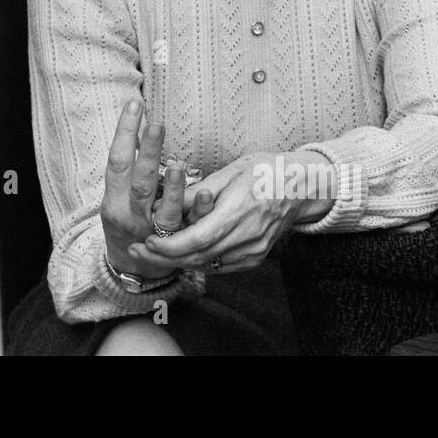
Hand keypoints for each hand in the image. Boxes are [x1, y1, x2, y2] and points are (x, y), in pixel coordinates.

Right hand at [99, 100, 186, 278]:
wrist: (130, 266)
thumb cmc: (126, 218)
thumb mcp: (119, 194)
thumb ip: (131, 167)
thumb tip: (137, 122)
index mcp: (113, 199)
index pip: (117, 161)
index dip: (125, 132)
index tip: (135, 105)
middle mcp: (130, 217)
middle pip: (140, 182)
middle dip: (148, 153)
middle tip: (157, 125)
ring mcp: (153, 233)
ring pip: (164, 211)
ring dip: (174, 187)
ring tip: (180, 163)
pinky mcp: (176, 245)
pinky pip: (190, 228)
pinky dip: (199, 210)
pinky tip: (209, 193)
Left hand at [133, 151, 324, 273]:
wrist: (302, 187)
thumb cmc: (265, 171)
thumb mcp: (230, 172)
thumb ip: (197, 191)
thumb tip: (164, 200)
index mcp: (239, 213)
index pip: (198, 239)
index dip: (168, 245)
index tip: (146, 241)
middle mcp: (247, 238)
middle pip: (198, 257)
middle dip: (163, 257)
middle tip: (136, 250)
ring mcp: (253, 251)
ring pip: (206, 264)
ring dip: (176, 260)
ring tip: (150, 251)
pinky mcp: (254, 258)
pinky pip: (219, 265)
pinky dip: (196, 260)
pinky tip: (178, 253)